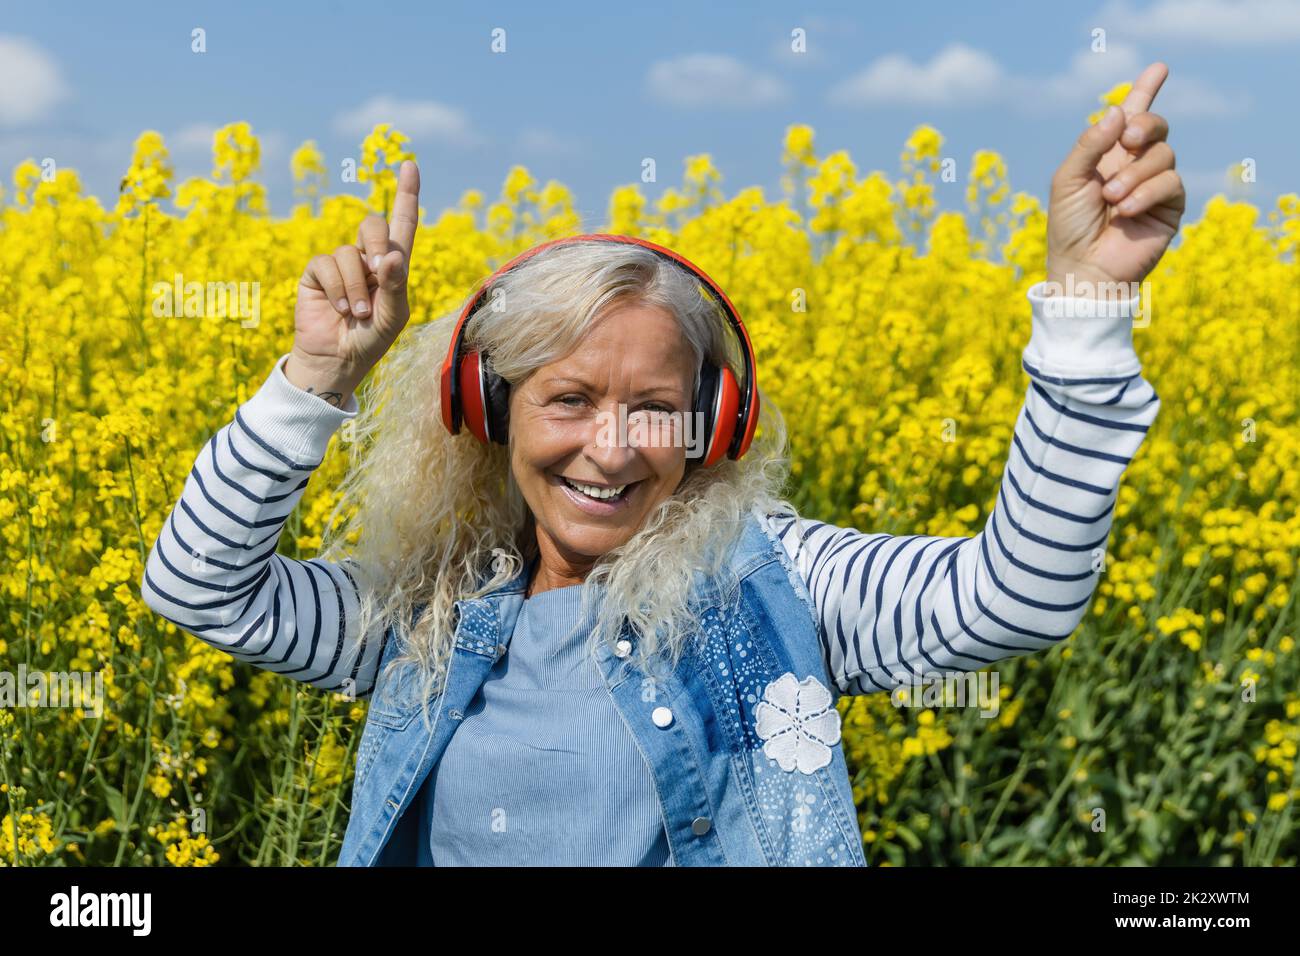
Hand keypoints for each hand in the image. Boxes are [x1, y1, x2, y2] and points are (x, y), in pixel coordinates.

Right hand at [287, 160, 420, 394]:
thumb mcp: (392, 316)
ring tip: (356, 313)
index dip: (407, 194)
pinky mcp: (317, 273)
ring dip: (355, 286)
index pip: (402, 223)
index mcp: (393, 266)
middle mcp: (367, 258)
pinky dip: (337, 289)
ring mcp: (341, 264)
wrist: (337, 360)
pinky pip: (327, 265)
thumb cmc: (370, 340)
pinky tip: (338, 310)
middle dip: (376, 245)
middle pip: (373, 225)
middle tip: (378, 272)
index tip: (410, 165)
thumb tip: (391, 255)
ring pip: (349, 252)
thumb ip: (395, 285)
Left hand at [1045, 62, 1184, 295]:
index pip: (1131, 116)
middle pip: (1154, 125)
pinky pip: (1171, 182)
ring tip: (1112, 198)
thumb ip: (1090, 144)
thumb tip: (1117, 111)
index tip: (1159, 68)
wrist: (1083, 268)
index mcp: (1107, 155)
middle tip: (1126, 141)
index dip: (1146, 90)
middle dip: (1144, 125)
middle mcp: (1133, 165)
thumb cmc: (1069, 227)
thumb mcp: (1068, 180)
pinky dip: (1146, 192)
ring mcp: (1154, 184)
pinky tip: (1125, 210)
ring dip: (1134, 173)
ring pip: (1163, 154)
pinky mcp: (1170, 206)